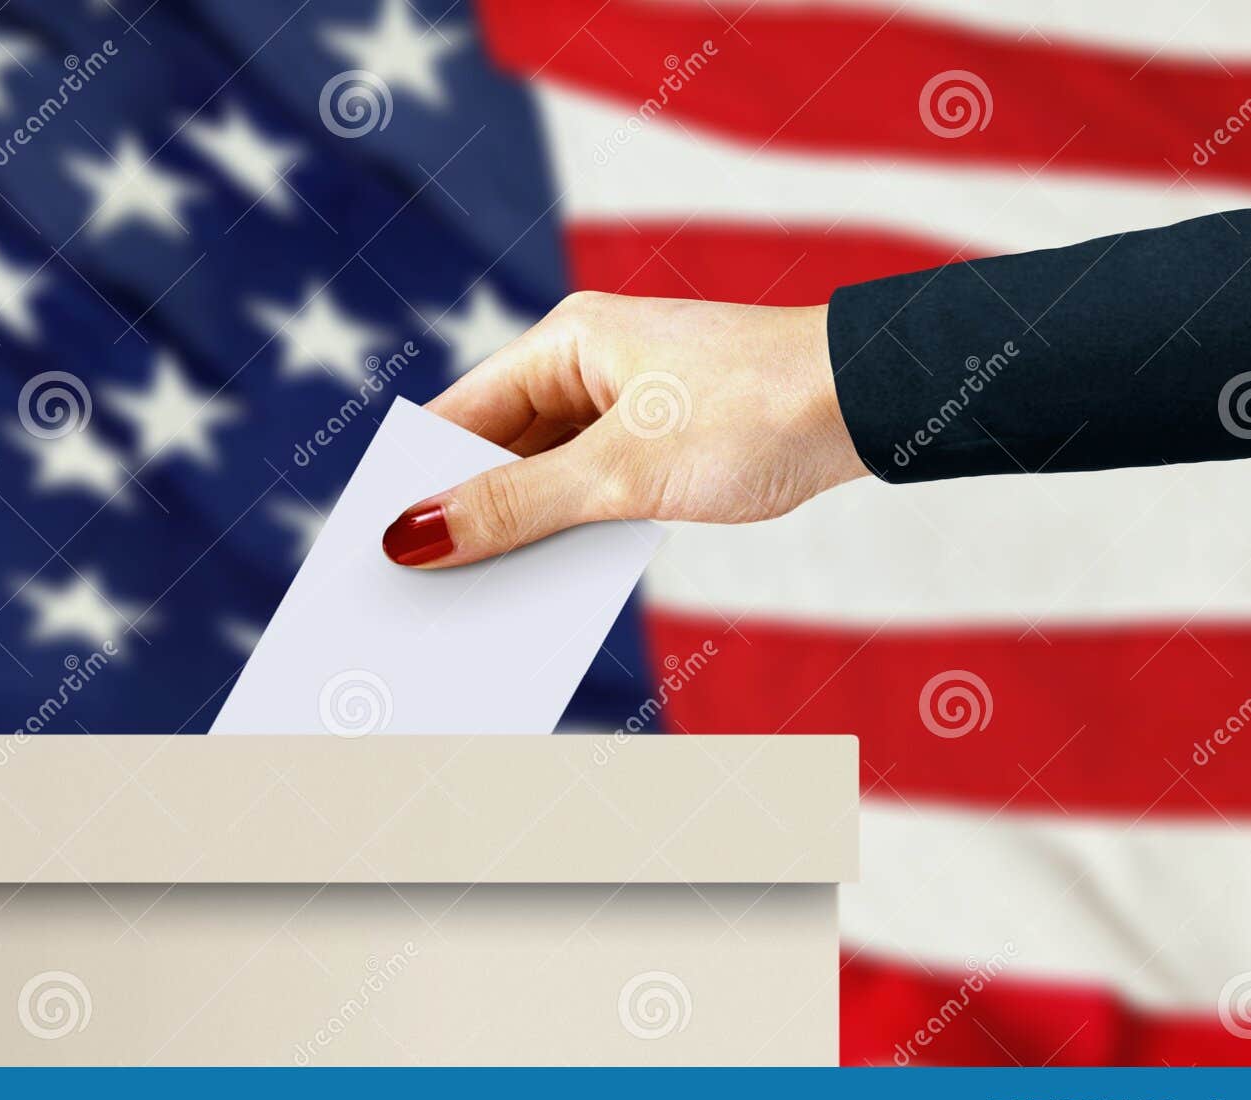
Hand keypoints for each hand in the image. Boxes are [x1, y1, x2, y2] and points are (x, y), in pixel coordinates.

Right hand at [380, 292, 867, 567]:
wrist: (873, 402)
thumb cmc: (753, 411)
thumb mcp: (621, 472)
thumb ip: (516, 508)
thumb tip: (417, 536)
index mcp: (565, 344)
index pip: (459, 415)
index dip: (416, 481)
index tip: (377, 550)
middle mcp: (587, 368)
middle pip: (496, 451)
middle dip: (464, 518)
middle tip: (417, 594)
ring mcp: (625, 408)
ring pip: (544, 479)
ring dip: (518, 535)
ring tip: (473, 605)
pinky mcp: (661, 445)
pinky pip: (591, 494)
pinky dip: (569, 535)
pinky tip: (546, 588)